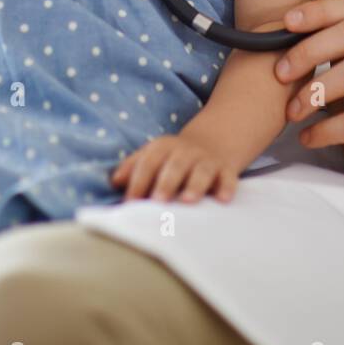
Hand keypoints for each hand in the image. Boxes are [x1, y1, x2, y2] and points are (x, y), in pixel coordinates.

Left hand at [110, 135, 238, 204]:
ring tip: (187, 201)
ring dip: (195, 185)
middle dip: (166, 183)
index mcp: (163, 148)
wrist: (212, 142)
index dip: (139, 180)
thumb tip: (115, 181)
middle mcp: (186, 152)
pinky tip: (223, 200)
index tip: (130, 201)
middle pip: (175, 165)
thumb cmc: (173, 158)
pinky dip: (227, 187)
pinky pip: (228, 177)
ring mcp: (207, 160)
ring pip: (202, 170)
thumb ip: (134, 167)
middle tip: (158, 201)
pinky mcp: (226, 170)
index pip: (149, 161)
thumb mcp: (153, 155)